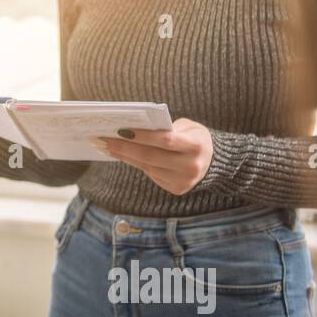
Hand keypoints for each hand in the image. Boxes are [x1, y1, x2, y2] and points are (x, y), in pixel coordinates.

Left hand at [95, 118, 213, 194]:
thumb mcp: (188, 127)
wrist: (213, 162)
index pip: (165, 140)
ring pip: (147, 167)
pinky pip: (150, 174)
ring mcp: (183, 181)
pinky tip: (121, 155)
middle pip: (151, 157)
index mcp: (196, 146)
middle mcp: (191, 166)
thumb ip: (166, 128)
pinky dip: (135, 163)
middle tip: (103, 139)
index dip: (142, 136)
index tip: (120, 129)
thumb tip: (133, 130)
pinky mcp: (176, 189)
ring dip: (124, 156)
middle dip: (124, 147)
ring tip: (105, 146)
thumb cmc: (195, 138)